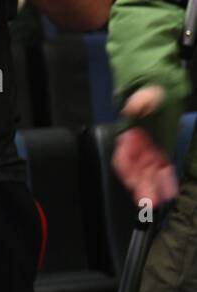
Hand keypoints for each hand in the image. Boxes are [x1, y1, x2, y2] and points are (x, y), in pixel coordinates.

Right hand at [112, 85, 179, 207]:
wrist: (161, 88)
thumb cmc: (150, 91)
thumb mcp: (145, 93)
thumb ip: (141, 100)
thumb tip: (135, 106)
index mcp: (128, 132)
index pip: (123, 155)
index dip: (127, 169)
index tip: (132, 180)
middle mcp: (136, 144)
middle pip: (136, 169)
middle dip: (141, 185)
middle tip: (147, 201)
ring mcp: (148, 149)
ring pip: (148, 172)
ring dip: (151, 187)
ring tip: (156, 202)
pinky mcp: (160, 151)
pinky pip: (161, 169)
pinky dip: (165, 181)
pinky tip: (169, 191)